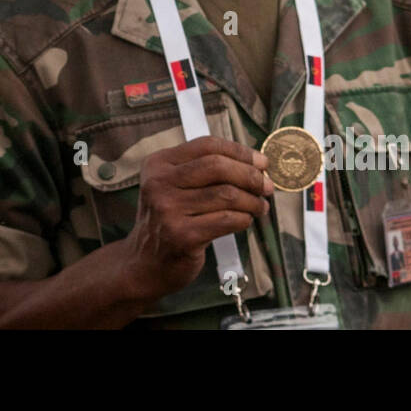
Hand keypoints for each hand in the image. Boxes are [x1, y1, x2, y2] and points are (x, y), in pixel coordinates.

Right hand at [120, 135, 272, 302]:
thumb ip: (203, 171)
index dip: (240, 151)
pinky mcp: (182, 236)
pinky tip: (246, 220)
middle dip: (250, 175)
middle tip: (266, 186)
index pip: (207, 146)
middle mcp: (159, 183)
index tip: (261, 162)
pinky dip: (244, 219)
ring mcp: (168, 210)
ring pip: (227, 194)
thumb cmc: (167, 221)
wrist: (144, 264)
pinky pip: (227, 220)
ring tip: (260, 206)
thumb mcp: (172, 187)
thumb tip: (253, 164)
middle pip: (217, 166)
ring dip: (252, 201)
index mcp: (158, 164)